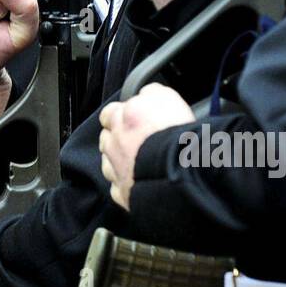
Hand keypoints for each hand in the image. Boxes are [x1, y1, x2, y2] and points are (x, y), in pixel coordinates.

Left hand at [98, 84, 193, 210]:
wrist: (179, 170)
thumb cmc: (173, 133)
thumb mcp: (166, 97)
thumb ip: (150, 93)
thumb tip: (146, 93)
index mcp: (122, 119)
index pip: (109, 112)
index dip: (120, 114)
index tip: (131, 117)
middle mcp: (114, 144)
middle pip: (106, 138)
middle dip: (117, 138)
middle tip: (138, 140)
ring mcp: (116, 170)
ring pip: (108, 163)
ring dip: (119, 161)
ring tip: (139, 162)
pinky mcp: (124, 193)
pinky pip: (118, 188)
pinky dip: (126, 184)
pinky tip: (140, 181)